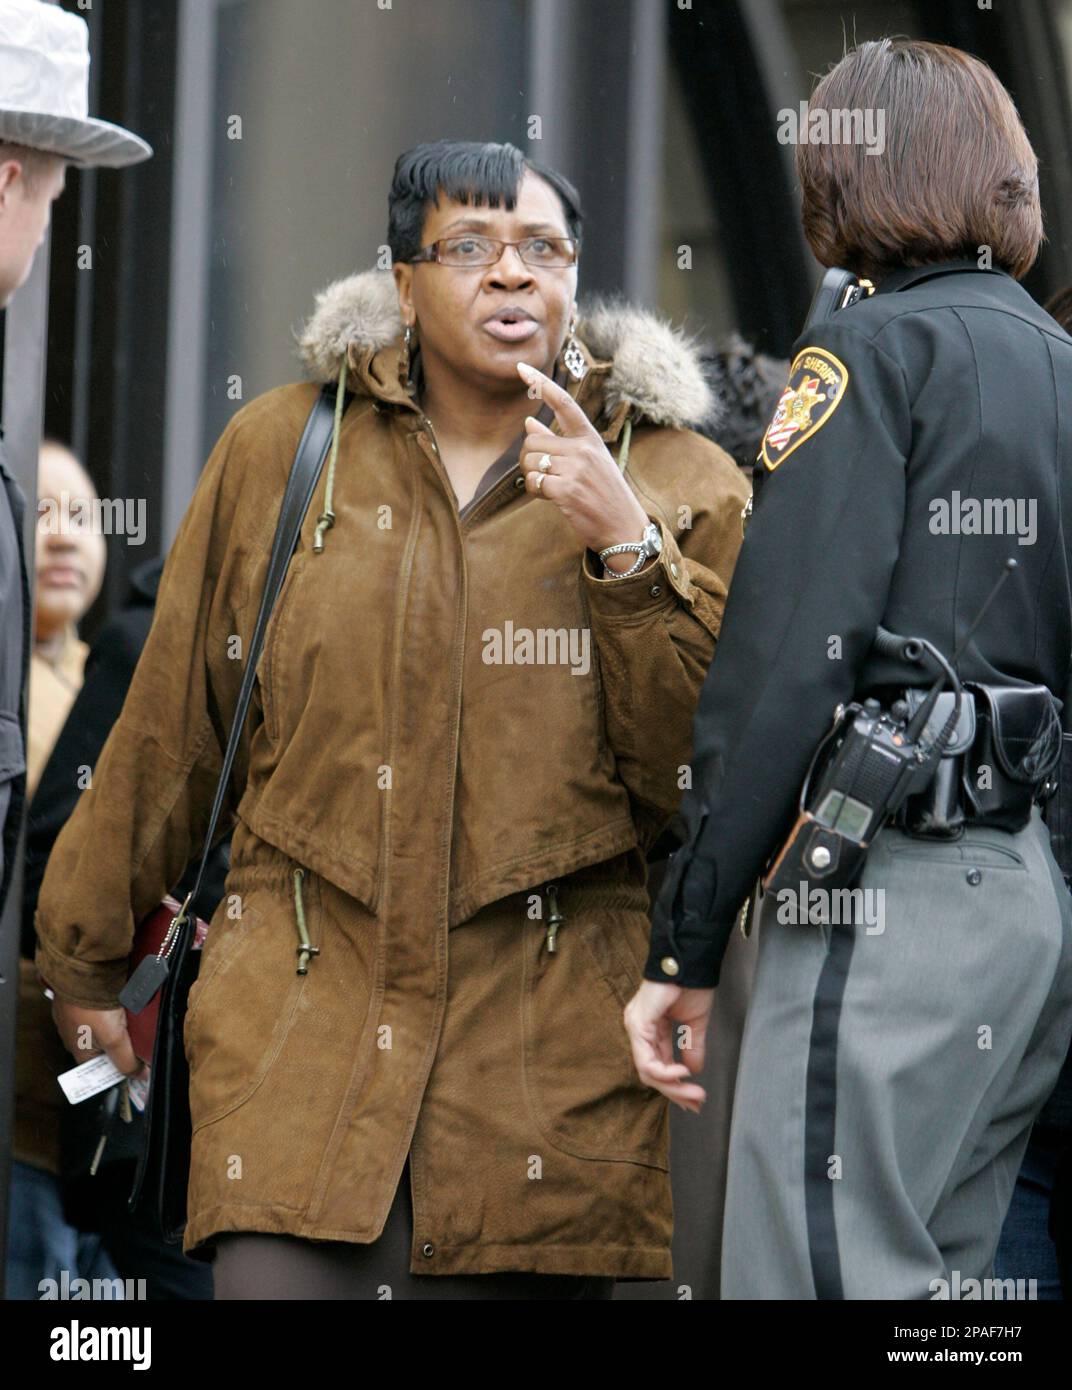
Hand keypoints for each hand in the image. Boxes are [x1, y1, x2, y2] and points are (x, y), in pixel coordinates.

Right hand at [51, 997, 149, 1080]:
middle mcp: (74, 1034)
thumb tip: (142, 1077)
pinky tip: (129, 1003)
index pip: (101, 1069)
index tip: (140, 1064)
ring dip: (121, 1024)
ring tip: (138, 1019)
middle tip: (142, 1038)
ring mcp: (77, 1013)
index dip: (120, 1067)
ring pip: (105, 1026)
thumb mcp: (113, 1039)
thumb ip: (126, 1061)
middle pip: (105, 1046)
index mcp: (77, 1050)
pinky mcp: (83, 997)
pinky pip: (103, 1008)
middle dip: (123, 1044)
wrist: (83, 969)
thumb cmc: (92, 1007)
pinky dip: (116, 1007)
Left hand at [516, 360, 650, 561]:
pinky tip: (551, 497)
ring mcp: (576, 469)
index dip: (541, 383)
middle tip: (543, 474)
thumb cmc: (603, 493)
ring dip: (531, 476)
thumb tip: (528, 422)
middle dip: (529, 458)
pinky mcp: (566, 490)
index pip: (563, 402)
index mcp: (590, 438)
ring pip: (530, 461)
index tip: (520, 368)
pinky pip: (533, 482)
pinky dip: (535, 491)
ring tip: (550, 486)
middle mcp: (584, 449)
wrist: (624, 527)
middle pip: (532, 441)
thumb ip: (559, 441)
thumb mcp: (588, 462)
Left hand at [623, 979, 712, 1112]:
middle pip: (651, 1073)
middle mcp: (639, 1029)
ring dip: (673, 1086)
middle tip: (697, 1102)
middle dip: (676, 1092)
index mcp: (650, 1029)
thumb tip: (693, 1070)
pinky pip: (647, 1059)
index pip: (657, 1065)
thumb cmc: (692, 985)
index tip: (695, 1099)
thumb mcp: (694, 1023)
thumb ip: (691, 1047)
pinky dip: (665, 1072)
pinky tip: (682, 1073)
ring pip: (648, 1071)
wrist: (691, 962)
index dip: (676, 1085)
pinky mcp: (638, 1023)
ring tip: (694, 1093)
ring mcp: (635, 1026)